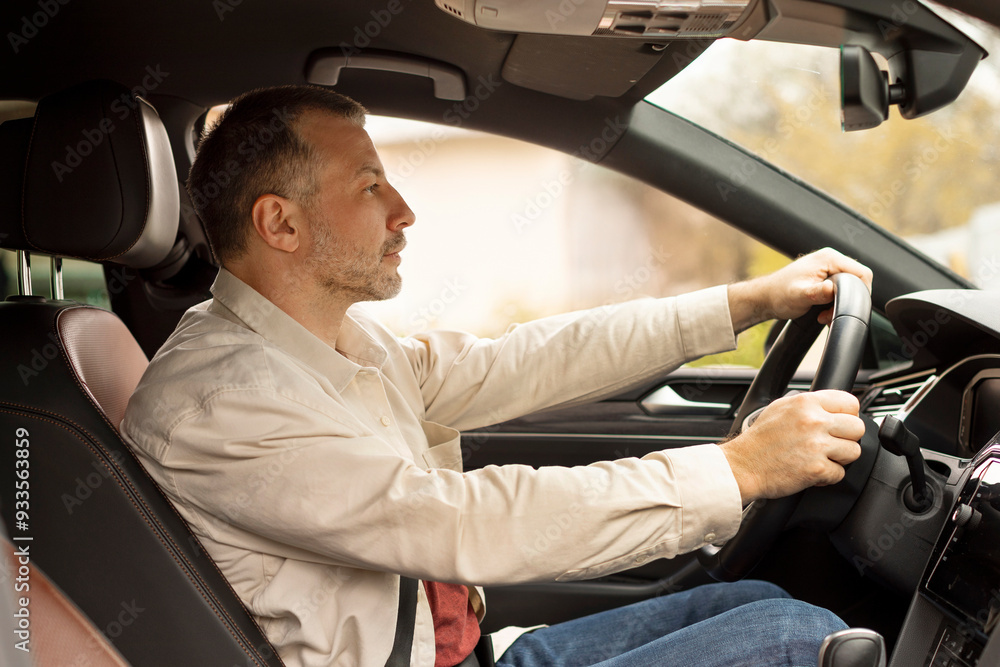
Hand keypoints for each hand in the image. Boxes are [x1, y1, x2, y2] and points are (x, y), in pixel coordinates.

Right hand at [718, 390, 863, 503]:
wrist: (742, 466)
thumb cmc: (759, 440)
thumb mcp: (780, 408)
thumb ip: (808, 404)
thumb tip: (834, 407)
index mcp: (805, 403)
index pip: (850, 403)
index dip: (848, 416)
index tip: (840, 425)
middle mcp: (813, 421)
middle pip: (858, 428)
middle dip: (847, 438)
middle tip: (831, 444)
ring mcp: (816, 445)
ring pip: (854, 451)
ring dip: (840, 458)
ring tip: (821, 458)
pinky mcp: (817, 469)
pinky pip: (840, 473)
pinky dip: (828, 476)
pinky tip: (812, 471)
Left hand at [727, 248, 872, 330]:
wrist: (766, 298)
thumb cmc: (779, 294)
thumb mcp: (799, 295)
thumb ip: (818, 292)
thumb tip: (833, 289)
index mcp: (829, 258)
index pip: (862, 273)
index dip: (860, 292)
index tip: (845, 307)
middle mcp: (831, 259)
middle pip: (858, 280)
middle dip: (848, 300)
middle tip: (828, 313)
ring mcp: (828, 268)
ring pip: (850, 287)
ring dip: (840, 303)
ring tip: (823, 313)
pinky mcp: (826, 277)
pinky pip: (841, 290)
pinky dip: (835, 303)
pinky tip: (822, 311)